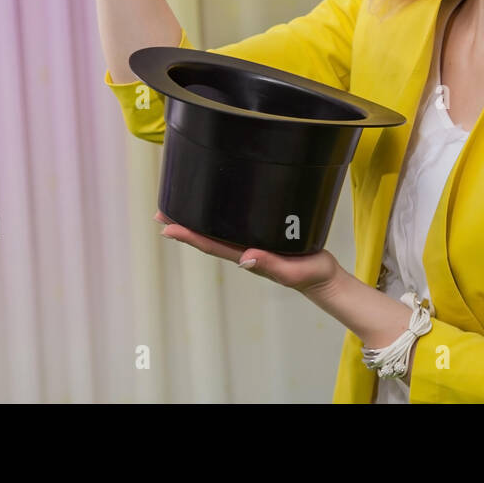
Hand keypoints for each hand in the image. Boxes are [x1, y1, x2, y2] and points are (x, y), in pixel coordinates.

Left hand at [154, 211, 340, 293]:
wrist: (323, 276)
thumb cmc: (309, 274)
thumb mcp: (293, 272)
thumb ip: (271, 265)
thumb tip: (245, 259)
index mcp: (248, 257)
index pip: (212, 245)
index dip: (189, 236)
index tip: (167, 227)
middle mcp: (244, 249)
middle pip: (207, 236)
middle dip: (183, 225)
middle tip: (160, 212)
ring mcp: (252, 242)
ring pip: (217, 229)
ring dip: (196, 220)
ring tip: (177, 207)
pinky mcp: (263, 233)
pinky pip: (235, 224)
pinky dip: (219, 214)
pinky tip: (215, 205)